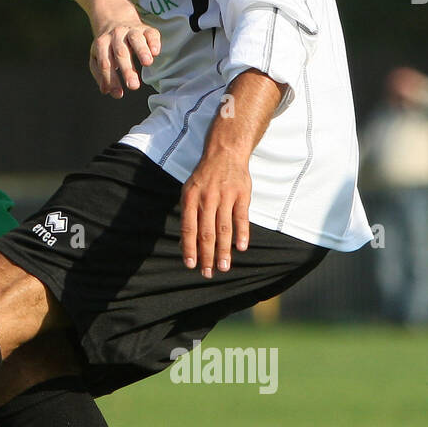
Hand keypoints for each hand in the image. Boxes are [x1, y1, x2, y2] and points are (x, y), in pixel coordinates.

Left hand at [89, 20, 159, 97]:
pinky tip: (156, 52)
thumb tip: (107, 91)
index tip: (119, 94)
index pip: (105, 63)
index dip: (111, 79)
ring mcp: (131, 30)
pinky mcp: (146, 28)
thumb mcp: (97, 57)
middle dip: (127, 70)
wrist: (115, 19)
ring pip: (136, 39)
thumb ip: (100, 74)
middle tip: (133, 86)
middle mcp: (116, 35)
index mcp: (101, 44)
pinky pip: (151, 33)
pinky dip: (153, 42)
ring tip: (148, 63)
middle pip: (121, 53)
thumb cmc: (107, 46)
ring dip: (141, 51)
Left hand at [179, 148, 251, 277]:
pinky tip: (241, 248)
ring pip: (224, 229)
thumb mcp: (189, 191)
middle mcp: (207, 198)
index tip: (191, 265)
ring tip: (224, 267)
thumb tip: (185, 244)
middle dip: (206, 255)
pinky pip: (241, 217)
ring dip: (224, 250)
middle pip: (206, 232)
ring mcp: (225, 196)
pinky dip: (242, 234)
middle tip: (208, 273)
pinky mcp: (242, 194)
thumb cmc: (204, 177)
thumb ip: (188, 216)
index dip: (189, 248)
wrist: (225, 152)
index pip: (188, 228)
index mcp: (190, 198)